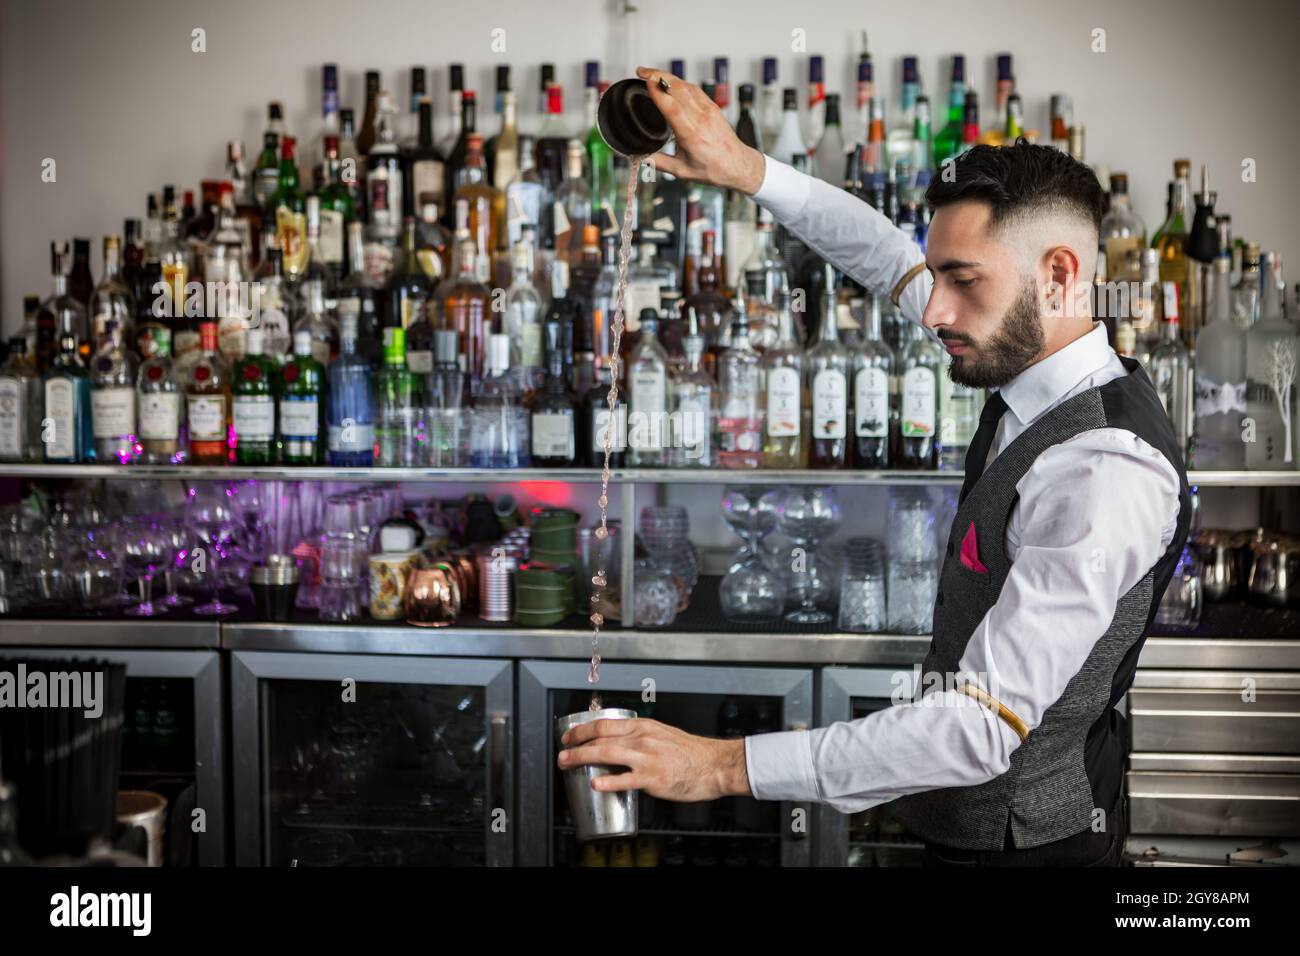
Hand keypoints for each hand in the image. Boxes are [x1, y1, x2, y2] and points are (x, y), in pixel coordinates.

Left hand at [557, 717, 749, 801]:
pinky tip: (596, 783)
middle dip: (576, 744)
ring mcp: (648, 758)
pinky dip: (609, 781)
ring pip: (608, 753)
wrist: (714, 764)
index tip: (569, 736)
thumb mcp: (663, 735)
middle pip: (601, 736)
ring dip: (582, 757)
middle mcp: (643, 738)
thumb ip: (642, 738)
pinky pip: (626, 779)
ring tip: (567, 763)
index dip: (582, 729)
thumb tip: (620, 744)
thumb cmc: (691, 753)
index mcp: (644, 727)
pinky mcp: (654, 778)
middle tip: (562, 752)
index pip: (605, 723)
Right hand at [634, 65, 765, 194]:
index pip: (672, 108)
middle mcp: (700, 119)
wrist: (738, 165)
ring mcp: (708, 110)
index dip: (658, 92)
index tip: (645, 81)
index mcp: (691, 135)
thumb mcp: (682, 172)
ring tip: (651, 74)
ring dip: (668, 76)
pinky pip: (694, 89)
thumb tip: (641, 157)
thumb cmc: (714, 169)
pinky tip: (670, 81)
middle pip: (678, 89)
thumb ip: (659, 163)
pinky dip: (680, 82)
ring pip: (686, 85)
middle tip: (641, 71)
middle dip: (658, 76)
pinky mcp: (712, 107)